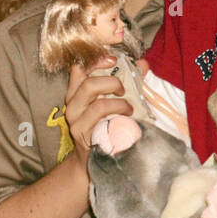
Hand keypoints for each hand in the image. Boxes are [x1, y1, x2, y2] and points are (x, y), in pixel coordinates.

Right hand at [63, 55, 130, 172]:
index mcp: (77, 90)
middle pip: (88, 83)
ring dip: (119, 104)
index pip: (78, 66)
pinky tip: (127, 119)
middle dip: (112, 83)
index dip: (96, 59)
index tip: (114, 59)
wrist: (91, 158)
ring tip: (129, 109)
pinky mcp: (84, 136)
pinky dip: (118, 117)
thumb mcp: (113, 100)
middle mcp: (72, 103)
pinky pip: (102, 123)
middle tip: (124, 90)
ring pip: (98, 105)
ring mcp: (76, 121)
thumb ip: (128, 80)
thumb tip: (143, 63)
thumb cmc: (104, 124)